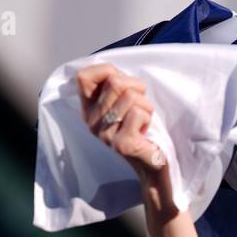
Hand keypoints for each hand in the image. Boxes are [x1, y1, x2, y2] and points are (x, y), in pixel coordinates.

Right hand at [76, 62, 169, 185]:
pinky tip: (145, 132)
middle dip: (136, 88)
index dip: (107, 71)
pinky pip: (137, 113)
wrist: (153, 167)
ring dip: (145, 105)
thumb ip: (115, 86)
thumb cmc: (143, 130)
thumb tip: (113, 69)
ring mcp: (104, 134)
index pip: (83, 76)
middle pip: (114, 82)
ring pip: (130, 96)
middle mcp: (92, 122)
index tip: (122, 84)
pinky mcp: (121, 144)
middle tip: (139, 107)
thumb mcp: (124, 102)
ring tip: (143, 122)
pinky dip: (148, 118)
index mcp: (89, 109)